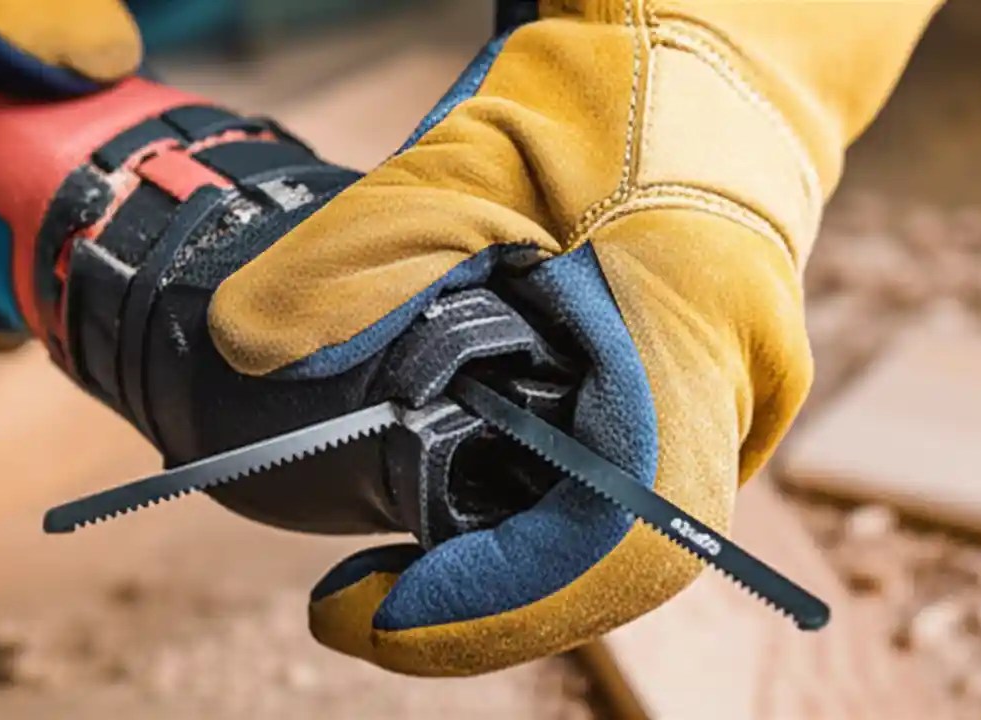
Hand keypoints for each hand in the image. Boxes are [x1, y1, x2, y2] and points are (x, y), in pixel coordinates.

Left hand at [207, 2, 839, 674]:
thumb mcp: (461, 161)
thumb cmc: (603, 95)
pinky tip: (460, 500)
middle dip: (480, 602)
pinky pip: (624, 499)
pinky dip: (533, 523)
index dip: (493, 607)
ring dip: (505, 567)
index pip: (618, 542)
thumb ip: (355, 254)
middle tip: (358, 595)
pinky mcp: (705, 403)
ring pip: (618, 541)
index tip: (368, 612)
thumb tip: (246, 348)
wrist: (696, 61)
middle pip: (611, 565)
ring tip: (395, 560)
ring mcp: (733, 403)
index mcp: (693, 337)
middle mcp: (734, 393)